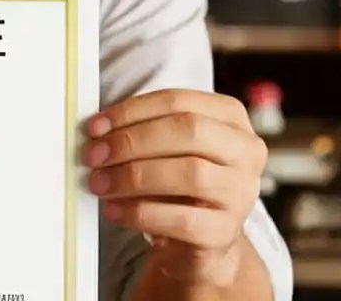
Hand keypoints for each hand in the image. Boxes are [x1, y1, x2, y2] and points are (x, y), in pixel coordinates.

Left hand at [83, 89, 266, 285]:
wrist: (196, 238)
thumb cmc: (175, 182)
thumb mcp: (165, 147)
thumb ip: (140, 130)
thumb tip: (97, 131)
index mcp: (230, 117)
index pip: (178, 101)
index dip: (131, 111)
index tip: (96, 126)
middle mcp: (246, 151)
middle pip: (188, 131)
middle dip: (132, 141)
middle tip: (95, 155)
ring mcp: (241, 193)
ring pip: (190, 174)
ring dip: (133, 176)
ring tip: (100, 183)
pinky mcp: (227, 231)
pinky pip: (182, 219)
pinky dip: (140, 213)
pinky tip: (114, 210)